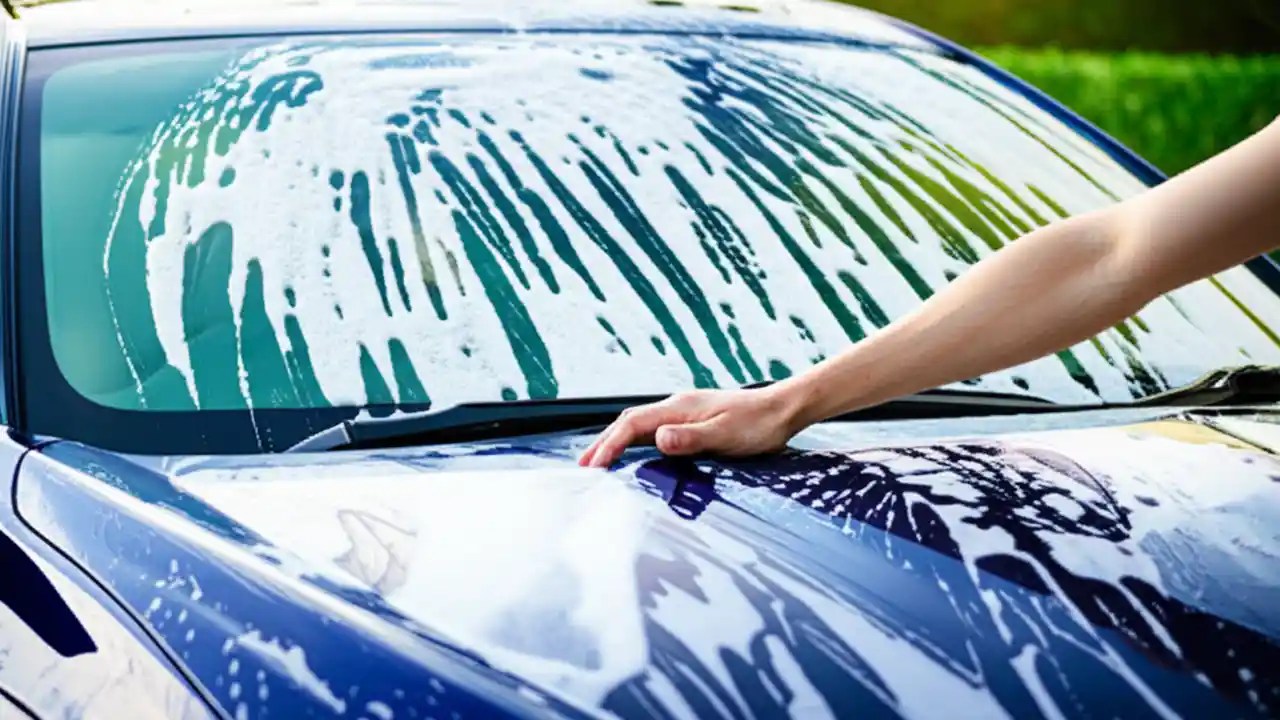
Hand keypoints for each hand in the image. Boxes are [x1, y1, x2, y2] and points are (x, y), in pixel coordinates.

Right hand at [577, 386, 803, 467]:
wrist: (783, 410)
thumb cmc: (758, 424)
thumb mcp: (725, 434)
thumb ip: (690, 438)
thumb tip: (658, 439)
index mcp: (679, 408)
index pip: (633, 424)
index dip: (611, 444)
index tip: (594, 466)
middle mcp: (677, 407)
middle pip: (629, 422)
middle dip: (604, 442)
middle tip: (584, 466)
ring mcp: (684, 413)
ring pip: (640, 425)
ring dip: (617, 441)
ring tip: (600, 461)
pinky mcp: (693, 422)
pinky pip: (654, 429)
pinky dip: (635, 442)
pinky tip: (635, 454)